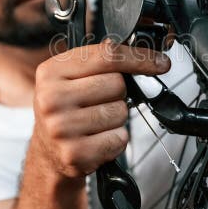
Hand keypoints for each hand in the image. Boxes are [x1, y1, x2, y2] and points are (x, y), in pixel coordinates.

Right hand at [31, 41, 170, 180]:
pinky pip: (119, 138)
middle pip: (117, 84)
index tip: (161, 62)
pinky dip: (116, 139)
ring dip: (116, 118)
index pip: (107, 55)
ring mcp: (61, 128)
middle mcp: (52, 99)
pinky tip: (97, 139)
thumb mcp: (70, 78)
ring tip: (95, 122)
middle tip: (100, 102)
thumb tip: (140, 55)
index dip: (140, 58)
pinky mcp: (75, 153)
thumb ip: (98, 61)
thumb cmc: (66, 109)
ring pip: (120, 112)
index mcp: (51, 71)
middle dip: (118, 93)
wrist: (46, 152)